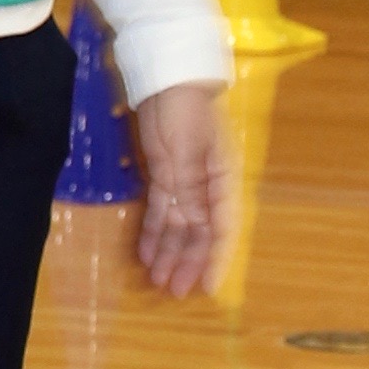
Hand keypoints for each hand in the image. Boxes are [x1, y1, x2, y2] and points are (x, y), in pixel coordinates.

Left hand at [128, 79, 235, 298]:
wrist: (169, 77)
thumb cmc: (186, 111)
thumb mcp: (188, 153)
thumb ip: (191, 192)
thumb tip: (196, 230)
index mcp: (222, 181)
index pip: (221, 228)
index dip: (215, 260)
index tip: (208, 288)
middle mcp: (207, 187)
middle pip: (198, 232)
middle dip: (186, 262)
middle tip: (172, 291)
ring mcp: (185, 181)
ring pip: (177, 225)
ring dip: (168, 253)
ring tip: (156, 280)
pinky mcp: (164, 173)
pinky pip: (160, 210)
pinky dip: (153, 232)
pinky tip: (146, 253)